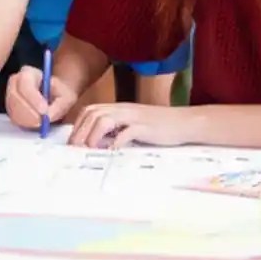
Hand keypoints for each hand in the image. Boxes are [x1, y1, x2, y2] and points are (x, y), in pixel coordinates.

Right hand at [5, 65, 79, 129]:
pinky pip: (13, 118)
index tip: (44, 111)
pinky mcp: (10, 110)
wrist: (54, 97)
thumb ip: (60, 105)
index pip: (25, 84)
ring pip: (13, 109)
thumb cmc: (60, 94)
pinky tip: (35, 125)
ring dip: (27, 120)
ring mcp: (10, 96)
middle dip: (29, 112)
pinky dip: (24, 124)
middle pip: (15, 97)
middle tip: (42, 121)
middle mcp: (15, 83)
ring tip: (41, 124)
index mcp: (28, 73)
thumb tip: (48, 116)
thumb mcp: (67, 96)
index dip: (33, 98)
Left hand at [68, 103, 196, 148]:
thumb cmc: (162, 126)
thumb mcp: (136, 125)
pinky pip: (126, 132)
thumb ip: (119, 129)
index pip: (91, 110)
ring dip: (93, 136)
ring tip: (91, 150)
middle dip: (81, 132)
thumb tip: (100, 143)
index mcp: (121, 108)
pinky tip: (113, 151)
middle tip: (76, 149)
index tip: (74, 142)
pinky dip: (116, 142)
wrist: (186, 122)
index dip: (79, 126)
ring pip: (104, 119)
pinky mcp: (145, 127)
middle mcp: (124, 109)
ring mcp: (134, 117)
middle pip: (93, 114)